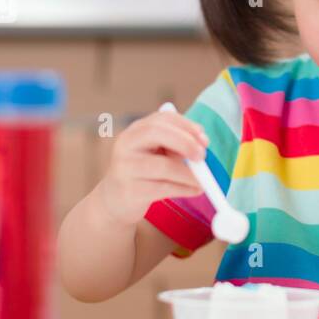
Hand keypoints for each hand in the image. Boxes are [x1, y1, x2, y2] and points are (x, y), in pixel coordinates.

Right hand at [95, 109, 209, 225]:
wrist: (114, 199)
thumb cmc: (143, 172)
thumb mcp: (157, 153)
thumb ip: (176, 146)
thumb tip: (201, 145)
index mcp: (136, 131)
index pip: (162, 118)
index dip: (186, 126)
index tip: (204, 138)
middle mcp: (126, 145)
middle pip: (156, 133)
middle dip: (185, 142)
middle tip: (203, 156)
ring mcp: (125, 168)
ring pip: (163, 166)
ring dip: (189, 174)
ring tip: (202, 181)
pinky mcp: (130, 190)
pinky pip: (163, 188)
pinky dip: (184, 189)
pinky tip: (195, 190)